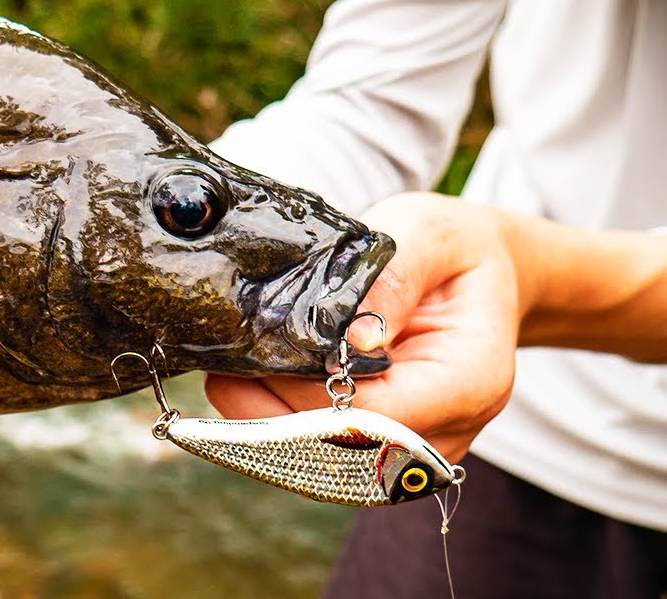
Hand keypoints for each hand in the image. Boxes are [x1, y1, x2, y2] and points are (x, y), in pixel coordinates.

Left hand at [206, 192, 521, 460]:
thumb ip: (391, 279)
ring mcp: (413, 448)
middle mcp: (445, 430)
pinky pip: (321, 456)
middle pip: (344, 451)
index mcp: (470, 381)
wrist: (478, 273)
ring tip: (226, 372)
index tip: (260, 354)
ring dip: (266, 426)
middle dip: (273, 417)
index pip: (378, 413)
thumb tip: (348, 337)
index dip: (311, 394)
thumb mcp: (428, 235)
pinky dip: (276, 426)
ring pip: (324, 465)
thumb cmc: (451, 249)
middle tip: (222, 369)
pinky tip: (244, 386)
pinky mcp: (382, 448)